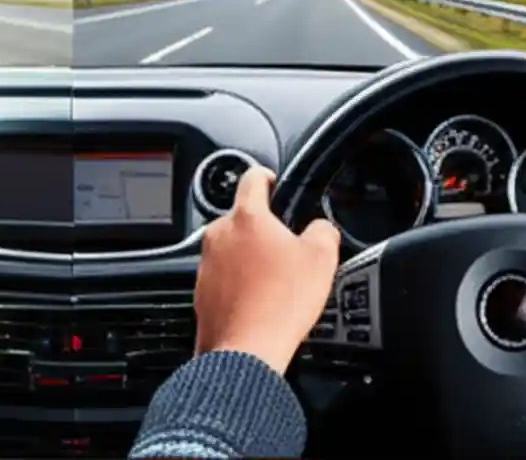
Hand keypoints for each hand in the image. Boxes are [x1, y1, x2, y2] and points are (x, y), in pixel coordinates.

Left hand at [194, 166, 340, 373]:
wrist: (246, 350)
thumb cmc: (280, 303)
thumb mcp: (321, 258)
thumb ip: (323, 230)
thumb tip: (320, 228)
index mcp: (246, 217)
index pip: (253, 178)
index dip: (267, 176)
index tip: (273, 181)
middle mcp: (219, 234)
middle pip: (243, 218)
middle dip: (264, 229)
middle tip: (287, 250)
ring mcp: (206, 263)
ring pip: (232, 248)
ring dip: (251, 257)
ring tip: (276, 281)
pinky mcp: (201, 290)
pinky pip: (224, 276)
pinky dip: (240, 282)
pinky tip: (259, 300)